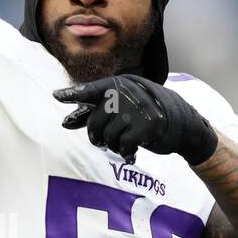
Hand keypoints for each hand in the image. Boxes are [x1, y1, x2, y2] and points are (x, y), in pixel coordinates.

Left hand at [54, 74, 216, 165]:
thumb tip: (66, 122)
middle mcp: (126, 93)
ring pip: (108, 136)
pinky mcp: (148, 124)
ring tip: (124, 144)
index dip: (74, 94)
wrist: (182, 124)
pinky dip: (126, 153)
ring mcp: (137, 107)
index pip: (92, 90)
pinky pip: (123, 145)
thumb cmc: (145, 117)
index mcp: (118, 85)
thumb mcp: (121, 110)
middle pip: (95, 122)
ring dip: (113, 146)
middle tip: (108, 142)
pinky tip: (133, 152)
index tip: (56, 96)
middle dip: (98, 137)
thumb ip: (95, 114)